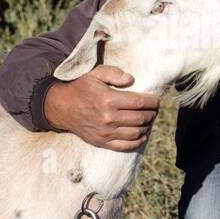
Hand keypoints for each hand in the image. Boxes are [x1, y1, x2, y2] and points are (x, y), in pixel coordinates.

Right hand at [43, 65, 159, 151]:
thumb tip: (131, 79)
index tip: (157, 100)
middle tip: (154, 109)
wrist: (62, 107)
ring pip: (136, 132)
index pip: (140, 102)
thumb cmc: (81, 88)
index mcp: (108, 99)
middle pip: (141, 118)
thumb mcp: (95, 74)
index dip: (153, 101)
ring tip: (148, 119)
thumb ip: (113, 73)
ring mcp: (106, 132)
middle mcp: (108, 118)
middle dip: (152, 113)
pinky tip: (141, 134)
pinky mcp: (102, 142)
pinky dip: (137, 141)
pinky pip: (126, 145)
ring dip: (147, 126)